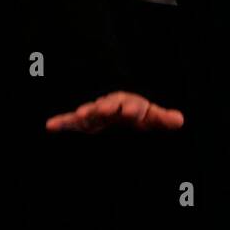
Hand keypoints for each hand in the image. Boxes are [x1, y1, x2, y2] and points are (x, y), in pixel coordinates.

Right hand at [45, 91, 183, 133]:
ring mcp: (94, 113)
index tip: (131, 112)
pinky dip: (61, 123)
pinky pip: (70, 122)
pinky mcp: (82, 123)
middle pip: (107, 105)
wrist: (116, 109)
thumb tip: (180, 120)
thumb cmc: (135, 113)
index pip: (130, 105)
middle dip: (106, 107)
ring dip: (84, 113)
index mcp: (127, 103)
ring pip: (89, 112)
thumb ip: (162, 118)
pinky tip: (49, 126)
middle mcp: (109, 105)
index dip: (131, 108)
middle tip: (103, 109)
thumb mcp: (151, 117)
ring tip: (80, 114)